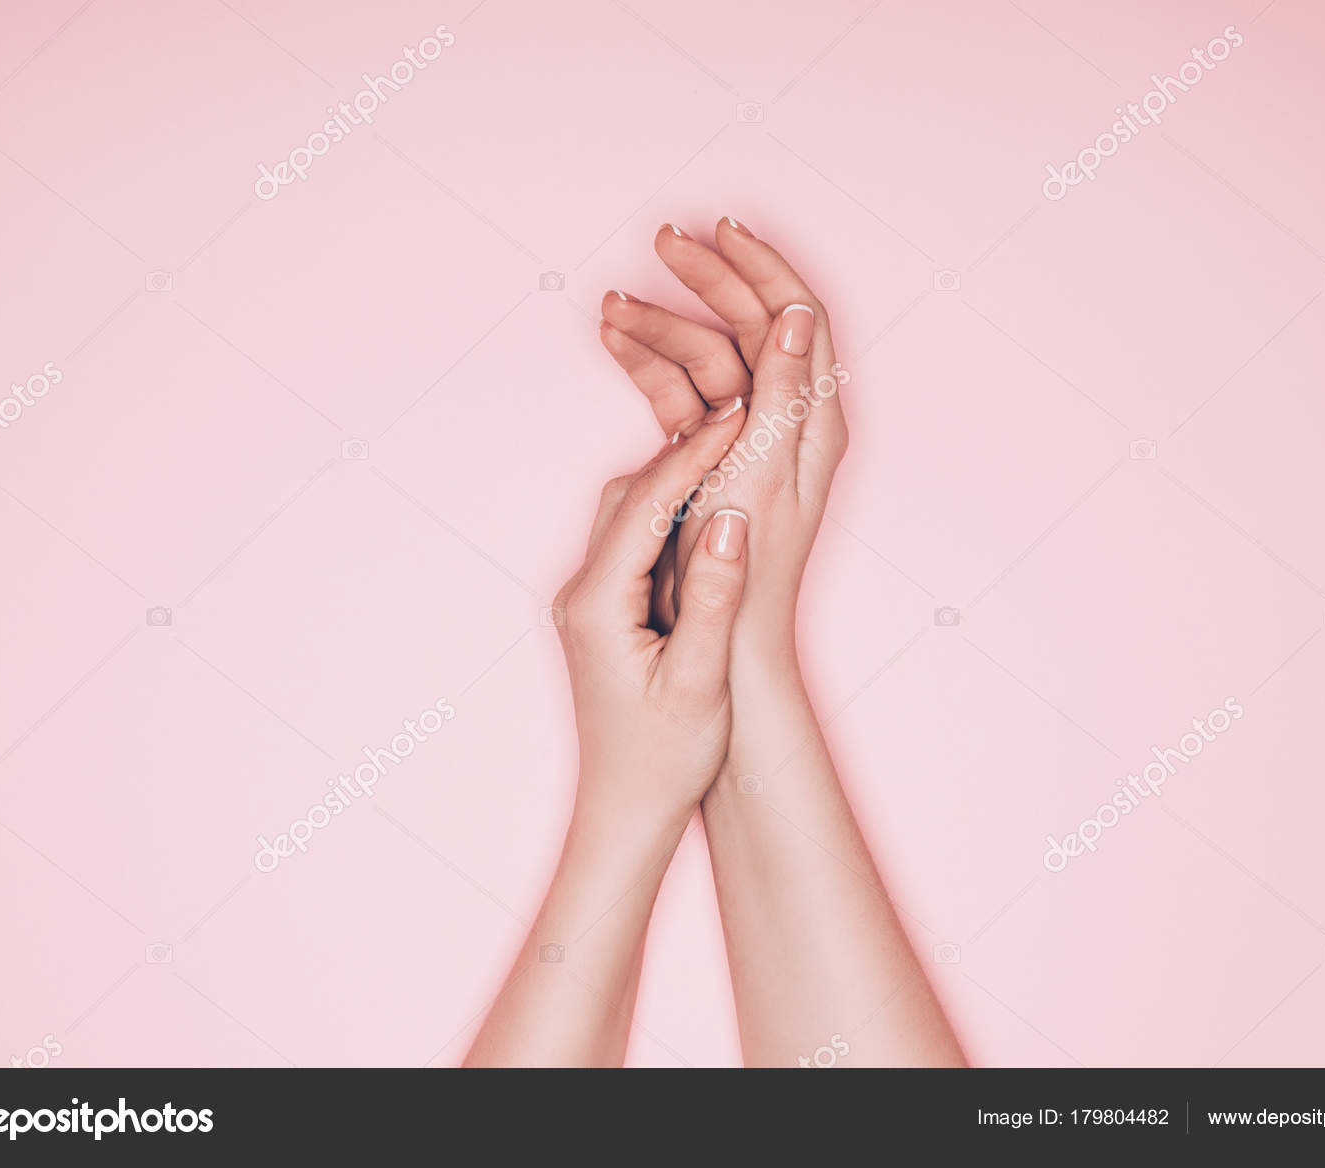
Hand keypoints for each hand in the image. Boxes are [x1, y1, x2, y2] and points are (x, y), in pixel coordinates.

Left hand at [552, 402, 752, 834]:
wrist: (625, 812)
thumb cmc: (663, 761)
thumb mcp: (700, 684)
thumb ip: (713, 600)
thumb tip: (729, 520)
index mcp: (598, 604)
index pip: (648, 505)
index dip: (697, 455)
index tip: (743, 413)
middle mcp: (580, 593)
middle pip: (630, 496)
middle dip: (685, 452)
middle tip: (742, 410)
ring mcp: (586, 602)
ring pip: (626, 513)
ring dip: (674, 478)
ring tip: (731, 447)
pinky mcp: (600, 613)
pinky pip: (631, 540)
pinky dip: (666, 511)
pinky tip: (706, 505)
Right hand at [599, 220, 847, 663]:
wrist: (726, 639)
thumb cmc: (747, 568)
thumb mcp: (764, 471)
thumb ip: (783, 391)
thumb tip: (800, 314)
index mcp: (813, 417)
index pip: (798, 314)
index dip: (761, 266)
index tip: (720, 230)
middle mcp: (787, 418)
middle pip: (751, 323)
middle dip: (706, 278)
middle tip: (661, 240)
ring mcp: (747, 435)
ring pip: (708, 354)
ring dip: (663, 322)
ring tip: (611, 303)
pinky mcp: (712, 454)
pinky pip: (683, 392)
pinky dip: (650, 364)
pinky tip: (613, 342)